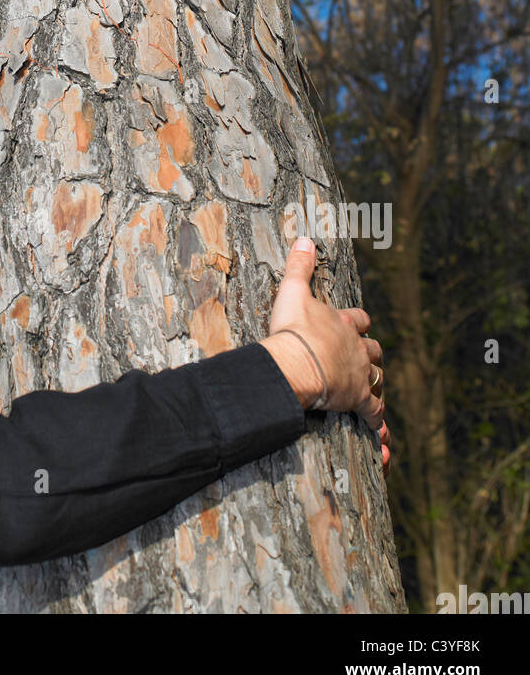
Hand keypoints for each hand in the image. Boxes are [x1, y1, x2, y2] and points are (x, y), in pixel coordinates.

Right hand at [259, 238, 385, 439]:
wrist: (298, 362)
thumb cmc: (294, 329)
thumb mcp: (293, 291)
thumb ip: (300, 266)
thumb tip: (304, 239)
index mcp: (344, 324)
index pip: (359, 320)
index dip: (358, 323)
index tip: (358, 325)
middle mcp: (357, 349)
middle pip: (373, 351)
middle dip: (371, 356)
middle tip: (367, 362)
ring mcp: (360, 375)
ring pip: (377, 381)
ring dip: (376, 387)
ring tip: (374, 395)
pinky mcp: (358, 400)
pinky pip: (373, 414)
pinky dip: (378, 423)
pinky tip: (381, 434)